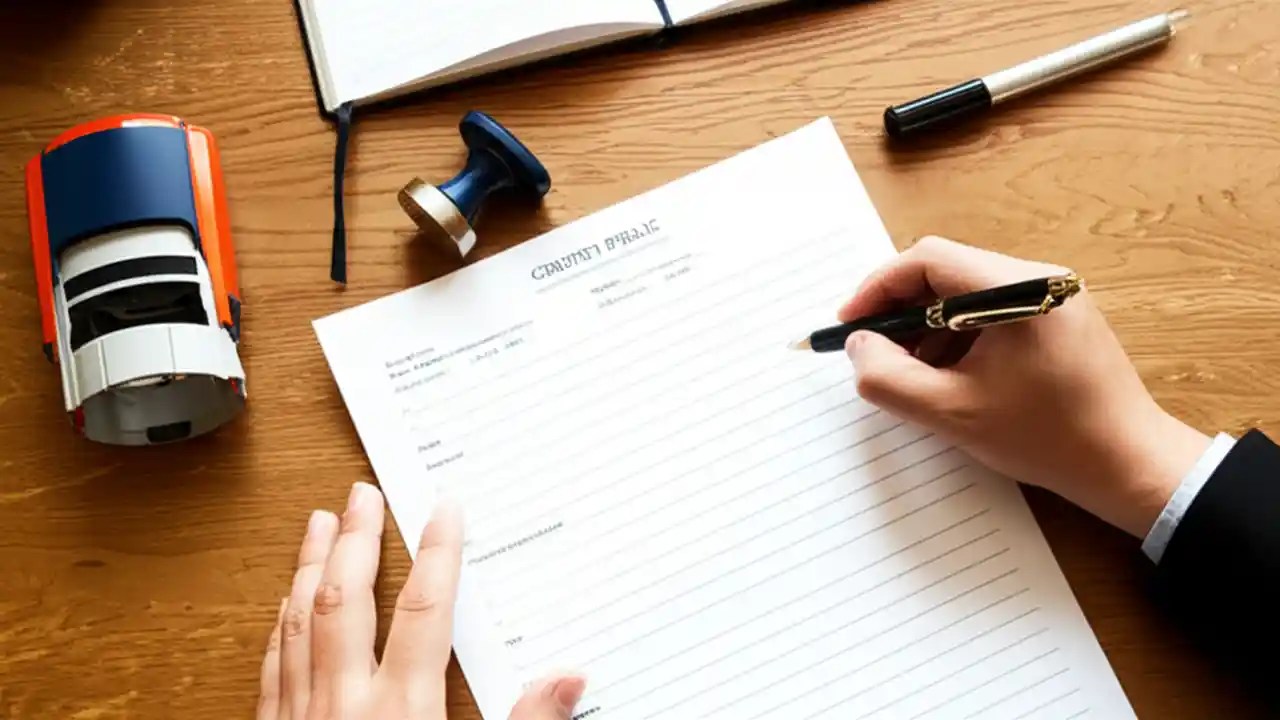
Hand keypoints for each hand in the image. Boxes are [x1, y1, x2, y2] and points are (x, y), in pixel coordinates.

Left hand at [258, 482, 584, 719]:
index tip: (444, 508)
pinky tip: (281, 606)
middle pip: (346, 600)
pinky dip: (278, 624)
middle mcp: (342, 706)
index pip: (422, 609)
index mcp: (399, 712)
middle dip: (357, 539)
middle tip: (361, 492)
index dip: (437, 551)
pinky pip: (271, 666)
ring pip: (296, 623)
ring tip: (319, 525)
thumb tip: (568, 679)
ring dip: (308, 567)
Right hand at [839, 236, 1209, 537]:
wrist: (1128, 464)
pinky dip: (960, 335)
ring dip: (929, 327)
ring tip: (913, 373)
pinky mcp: (1060, 317)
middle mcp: (1038, 277)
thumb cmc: (1046, 438)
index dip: (877, 288)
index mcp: (1016, 288)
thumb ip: (888, 377)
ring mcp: (1054, 295)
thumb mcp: (950, 412)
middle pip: (946, 271)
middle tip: (874, 352)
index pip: (926, 259)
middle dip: (901, 311)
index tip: (849, 325)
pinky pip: (993, 310)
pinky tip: (951, 376)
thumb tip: (858, 346)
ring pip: (967, 293)